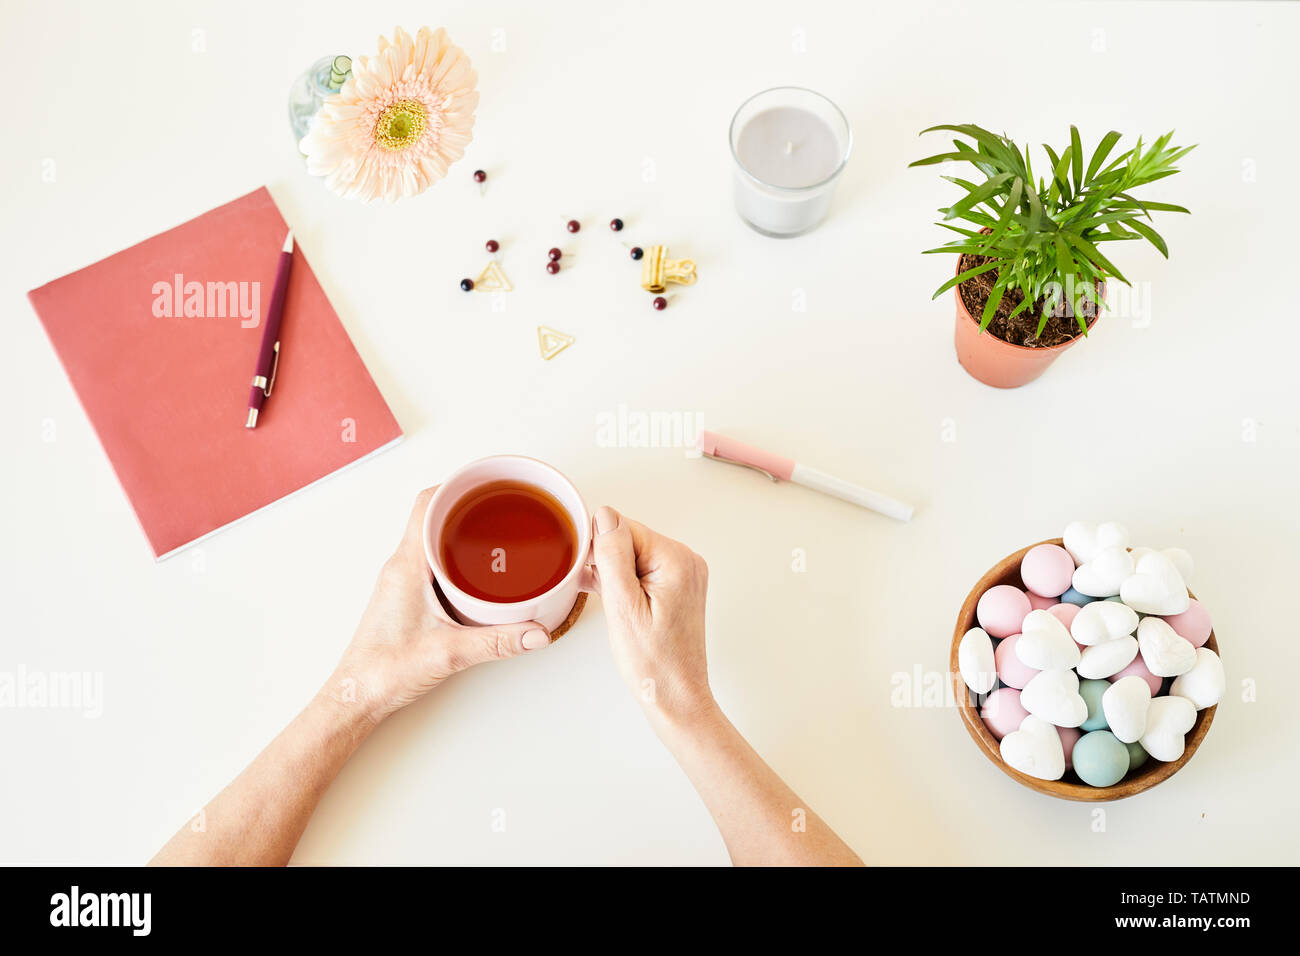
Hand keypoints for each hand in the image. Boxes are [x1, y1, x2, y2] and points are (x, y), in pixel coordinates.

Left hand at [327, 487, 551, 722]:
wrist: (357, 697)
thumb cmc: (384, 671)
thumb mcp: (450, 653)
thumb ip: (498, 642)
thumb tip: (536, 632)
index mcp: (406, 566)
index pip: (426, 504)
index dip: (456, 486)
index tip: (487, 482)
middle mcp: (401, 567)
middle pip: (432, 516)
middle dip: (468, 506)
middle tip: (501, 506)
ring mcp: (402, 581)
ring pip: (432, 539)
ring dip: (462, 532)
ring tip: (496, 536)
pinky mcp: (406, 598)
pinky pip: (432, 562)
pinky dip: (456, 557)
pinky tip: (479, 575)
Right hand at [590, 506, 714, 725]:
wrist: (676, 696)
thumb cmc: (653, 663)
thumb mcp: (623, 607)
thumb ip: (613, 556)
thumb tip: (604, 515)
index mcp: (677, 560)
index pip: (624, 527)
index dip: (600, 549)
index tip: (590, 576)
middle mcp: (686, 560)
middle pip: (629, 538)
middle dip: (606, 560)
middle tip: (602, 597)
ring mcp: (683, 573)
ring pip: (632, 554)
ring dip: (612, 572)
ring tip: (611, 606)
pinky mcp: (676, 587)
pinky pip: (641, 569)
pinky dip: (623, 581)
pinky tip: (612, 599)